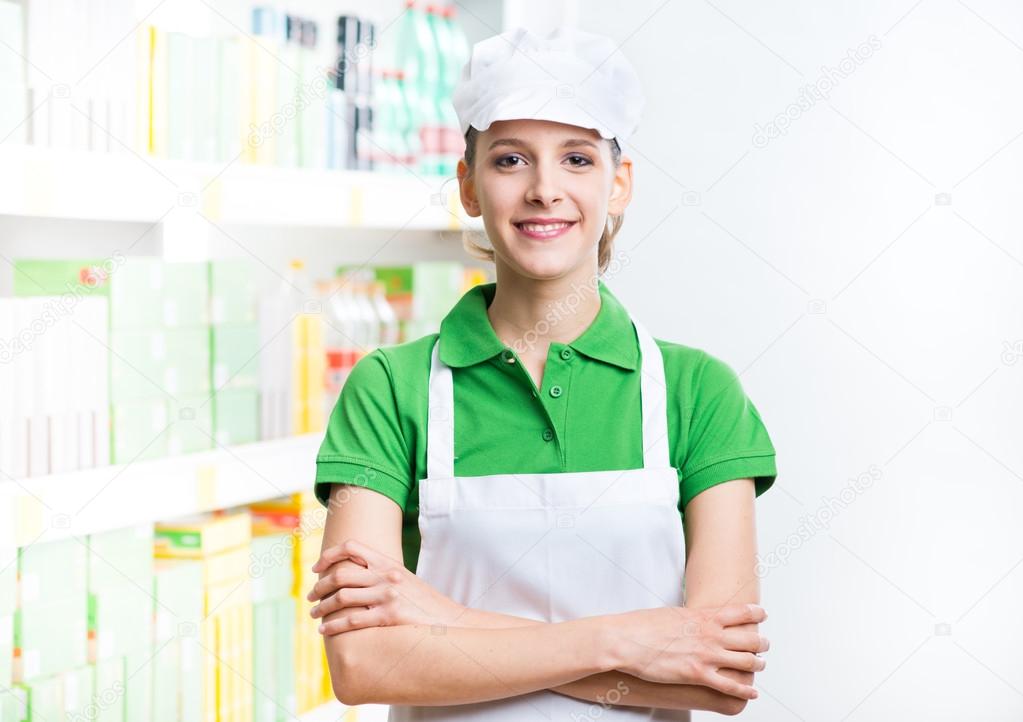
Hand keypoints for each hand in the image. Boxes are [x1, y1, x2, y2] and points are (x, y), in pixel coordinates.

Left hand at [307, 538, 466, 634]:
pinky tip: (325, 630)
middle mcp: (386, 575)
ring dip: (322, 607)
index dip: (329, 555)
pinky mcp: (389, 616)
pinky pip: (351, 620)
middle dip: (319, 586)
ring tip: (315, 614)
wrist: (451, 622)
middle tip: (311, 596)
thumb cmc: (425, 604)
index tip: (317, 568)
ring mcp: (388, 595)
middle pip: (340, 574)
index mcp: (388, 563)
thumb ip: (382, 576)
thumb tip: (355, 579)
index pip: (351, 547)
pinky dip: (333, 625)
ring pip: (341, 598)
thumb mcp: (406, 580)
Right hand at [608, 603, 768, 699]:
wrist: (626, 640)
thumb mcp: (673, 613)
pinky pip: (730, 686)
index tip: (763, 615)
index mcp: (703, 616)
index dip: (756, 614)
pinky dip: (745, 690)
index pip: (741, 612)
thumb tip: (696, 620)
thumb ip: (690, 618)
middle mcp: (710, 634)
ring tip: (760, 665)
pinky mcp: (697, 675)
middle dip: (762, 643)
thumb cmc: (642, 625)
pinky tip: (751, 693)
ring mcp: (706, 655)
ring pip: (746, 662)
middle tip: (765, 645)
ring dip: (757, 664)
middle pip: (750, 639)